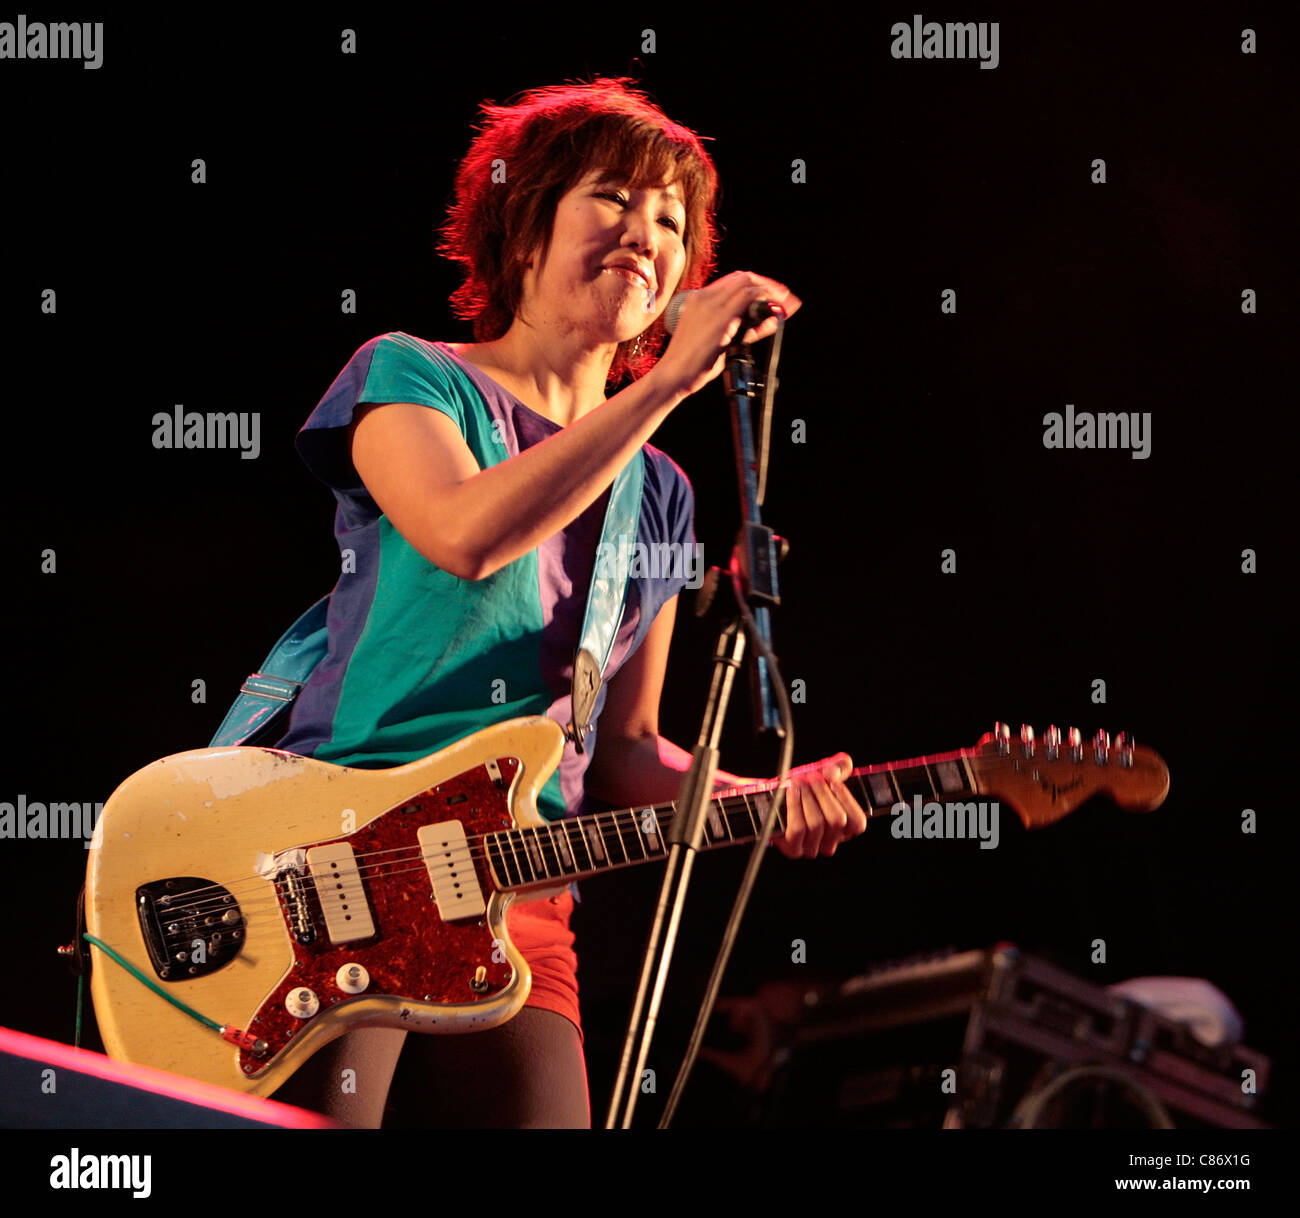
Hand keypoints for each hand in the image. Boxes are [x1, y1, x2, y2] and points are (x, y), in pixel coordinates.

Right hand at [650, 271, 801, 399]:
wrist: (673, 375)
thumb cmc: (692, 364)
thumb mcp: (720, 342)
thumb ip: (744, 329)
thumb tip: (770, 321)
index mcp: (698, 300)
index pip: (732, 282)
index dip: (755, 285)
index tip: (770, 295)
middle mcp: (704, 298)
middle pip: (743, 279)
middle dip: (767, 285)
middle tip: (784, 298)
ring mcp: (712, 306)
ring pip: (748, 284)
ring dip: (771, 291)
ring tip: (786, 303)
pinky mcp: (721, 318)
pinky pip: (749, 298)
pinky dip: (767, 300)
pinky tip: (778, 310)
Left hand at [772, 753, 866, 858]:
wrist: (771, 799)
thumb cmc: (801, 789)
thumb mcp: (823, 774)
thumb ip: (838, 768)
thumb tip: (838, 767)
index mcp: (844, 829)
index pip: (857, 822)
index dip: (846, 799)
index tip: (833, 781)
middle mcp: (831, 842)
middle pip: (836, 820)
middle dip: (822, 793)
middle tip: (811, 776)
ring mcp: (812, 848)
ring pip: (816, 824)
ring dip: (806, 797)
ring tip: (798, 782)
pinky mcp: (793, 848)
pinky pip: (798, 828)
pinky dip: (794, 806)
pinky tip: (791, 792)